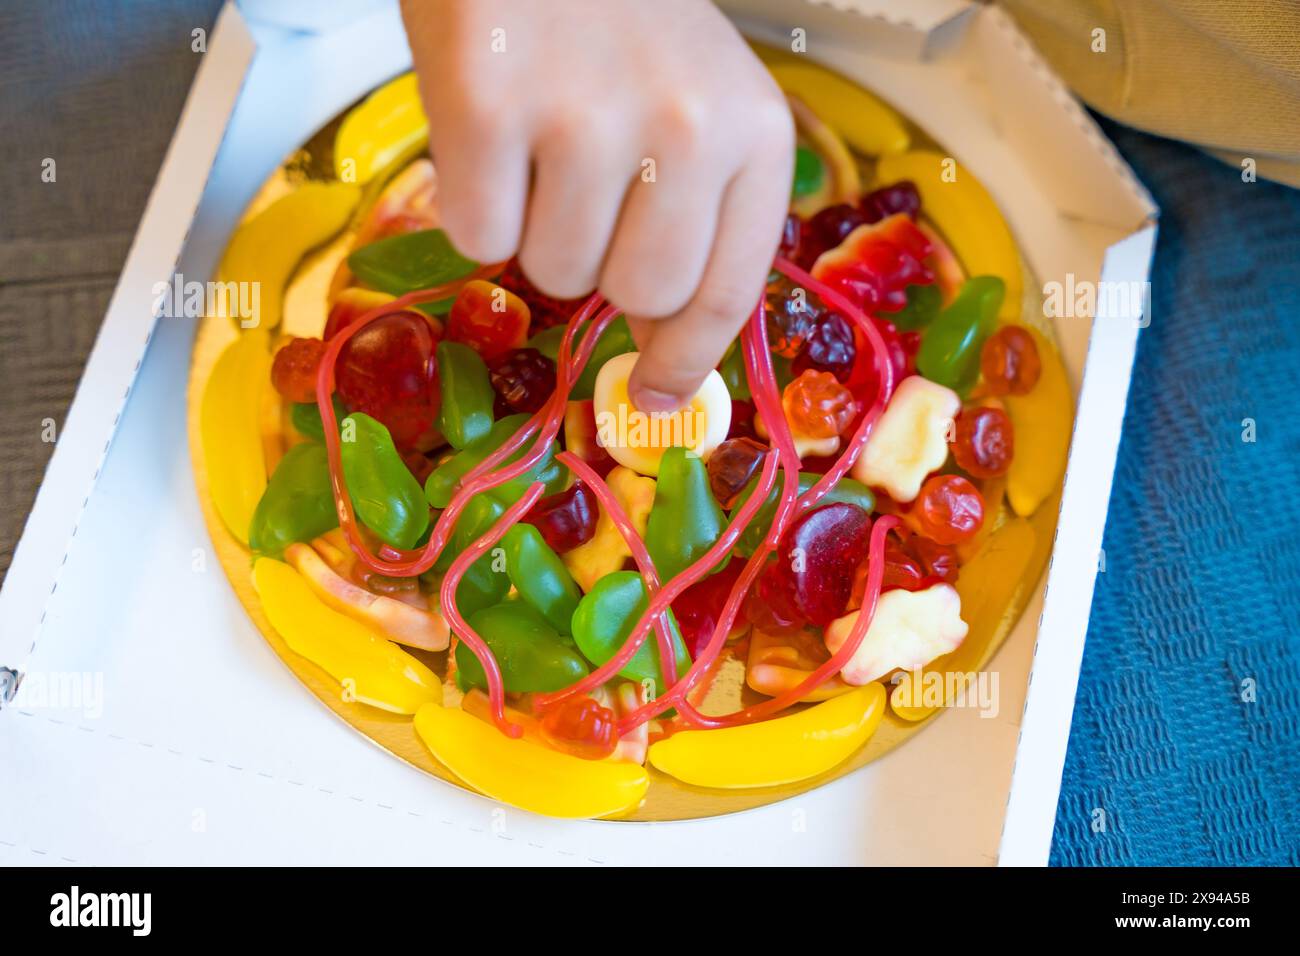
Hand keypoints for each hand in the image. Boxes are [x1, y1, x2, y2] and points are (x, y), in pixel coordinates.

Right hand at [401, 0, 793, 410]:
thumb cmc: (619, 17)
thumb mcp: (694, 105)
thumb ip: (693, 219)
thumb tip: (659, 347)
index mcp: (753, 132)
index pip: (726, 291)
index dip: (688, 358)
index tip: (661, 396)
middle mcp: (686, 127)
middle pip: (634, 293)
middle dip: (597, 267)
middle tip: (579, 189)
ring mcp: (586, 114)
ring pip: (549, 270)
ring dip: (531, 227)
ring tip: (537, 137)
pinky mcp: (487, 101)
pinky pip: (475, 232)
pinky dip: (469, 198)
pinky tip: (489, 126)